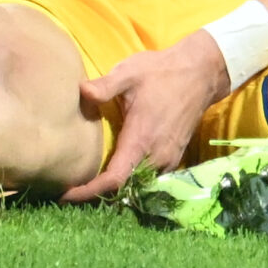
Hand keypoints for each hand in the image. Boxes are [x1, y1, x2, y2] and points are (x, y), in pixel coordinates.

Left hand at [61, 30, 230, 202]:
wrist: (200, 74)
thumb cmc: (161, 72)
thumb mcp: (129, 73)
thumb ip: (105, 86)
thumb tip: (81, 91)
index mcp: (141, 140)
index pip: (114, 179)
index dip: (90, 191)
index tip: (67, 195)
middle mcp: (156, 156)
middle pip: (124, 188)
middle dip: (97, 193)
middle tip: (69, 189)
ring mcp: (168, 159)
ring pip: (137, 185)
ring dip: (116, 188)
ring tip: (87, 184)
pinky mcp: (174, 157)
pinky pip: (150, 177)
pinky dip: (131, 180)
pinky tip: (116, 171)